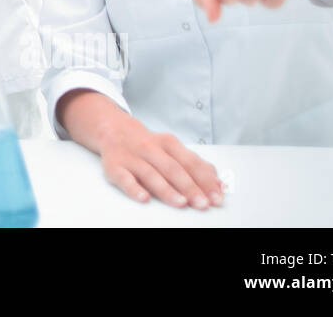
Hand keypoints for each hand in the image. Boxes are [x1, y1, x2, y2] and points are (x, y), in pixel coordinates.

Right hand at [98, 119, 223, 208]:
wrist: (113, 130)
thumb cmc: (149, 146)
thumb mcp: (172, 149)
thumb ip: (195, 165)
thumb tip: (219, 185)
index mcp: (168, 143)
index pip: (190, 162)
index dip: (205, 180)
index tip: (216, 197)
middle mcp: (150, 148)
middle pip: (172, 168)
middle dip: (189, 187)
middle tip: (202, 204)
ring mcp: (131, 157)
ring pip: (150, 173)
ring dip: (166, 189)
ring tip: (181, 203)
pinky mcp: (114, 166)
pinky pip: (123, 178)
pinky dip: (133, 188)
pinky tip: (144, 198)